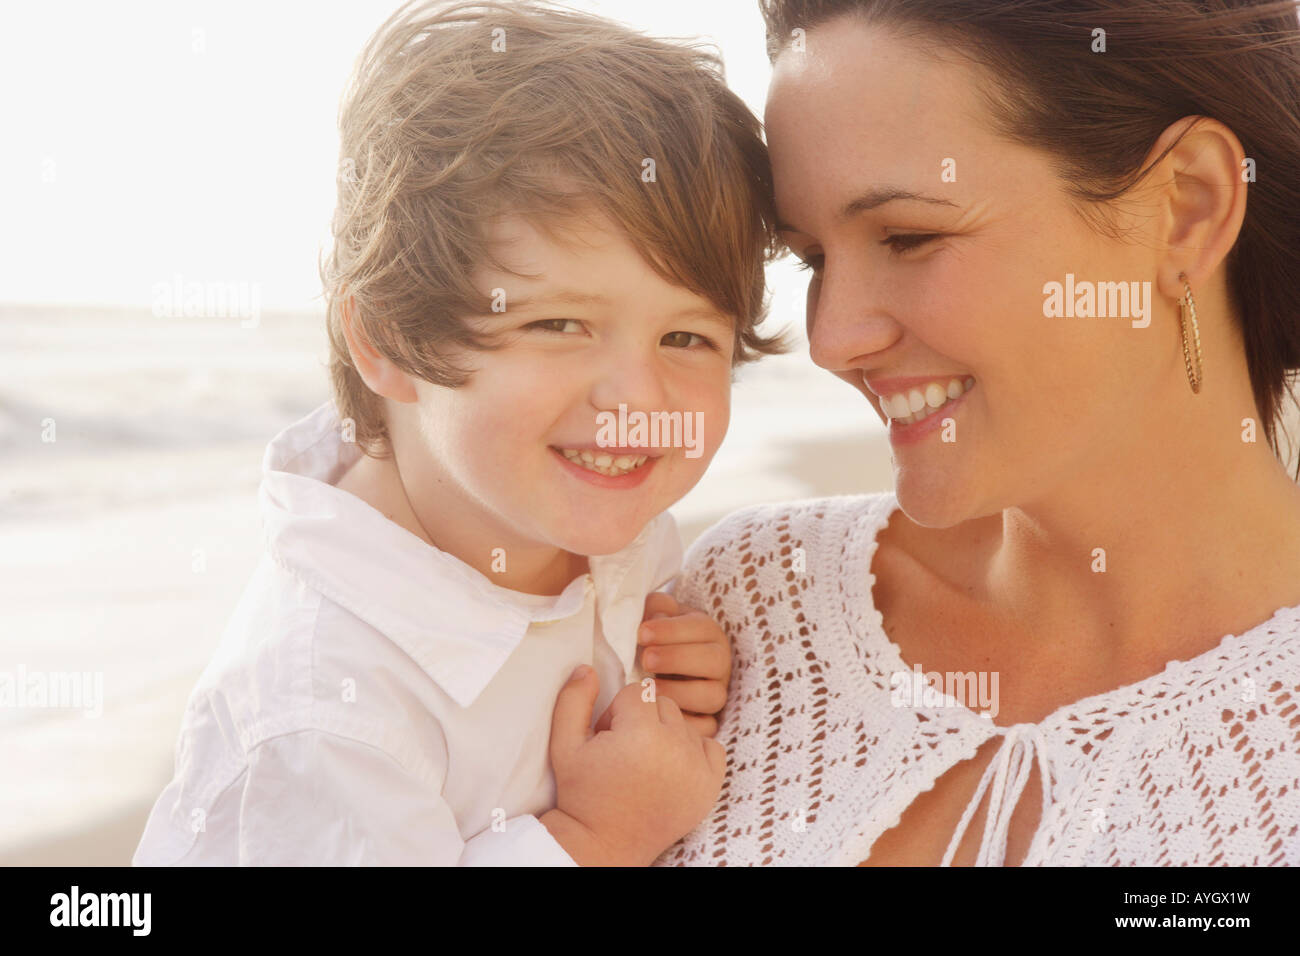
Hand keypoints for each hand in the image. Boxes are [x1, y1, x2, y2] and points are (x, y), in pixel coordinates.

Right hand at [542, 665, 725, 866]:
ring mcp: (698, 768)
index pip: (637, 692)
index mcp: (641, 734)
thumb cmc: (583, 794)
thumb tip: (587, 668)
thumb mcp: (565, 745)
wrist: (606, 844)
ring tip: (643, 763)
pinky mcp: (711, 785)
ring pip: (684, 723)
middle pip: (663, 703)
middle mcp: (676, 747)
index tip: (607, 738)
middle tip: (624, 751)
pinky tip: (670, 768)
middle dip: (642, 720)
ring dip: (666, 734)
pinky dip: (693, 751)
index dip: (617, 712)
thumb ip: (573, 700)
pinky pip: (710, 745)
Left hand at [631, 591, 731, 736]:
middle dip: (678, 659)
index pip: (701, 628)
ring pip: (714, 696)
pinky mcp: (708, 720)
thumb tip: (653, 613)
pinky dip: (686, 725)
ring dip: (680, 693)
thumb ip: (654, 608)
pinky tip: (659, 717)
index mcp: (708, 632)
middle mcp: (718, 662)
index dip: (672, 630)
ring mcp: (716, 692)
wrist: (655, 668)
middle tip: (646, 659)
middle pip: (714, 661)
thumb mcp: (654, 617)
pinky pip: (706, 728)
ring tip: (650, 688)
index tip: (642, 633)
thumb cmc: (653, 640)